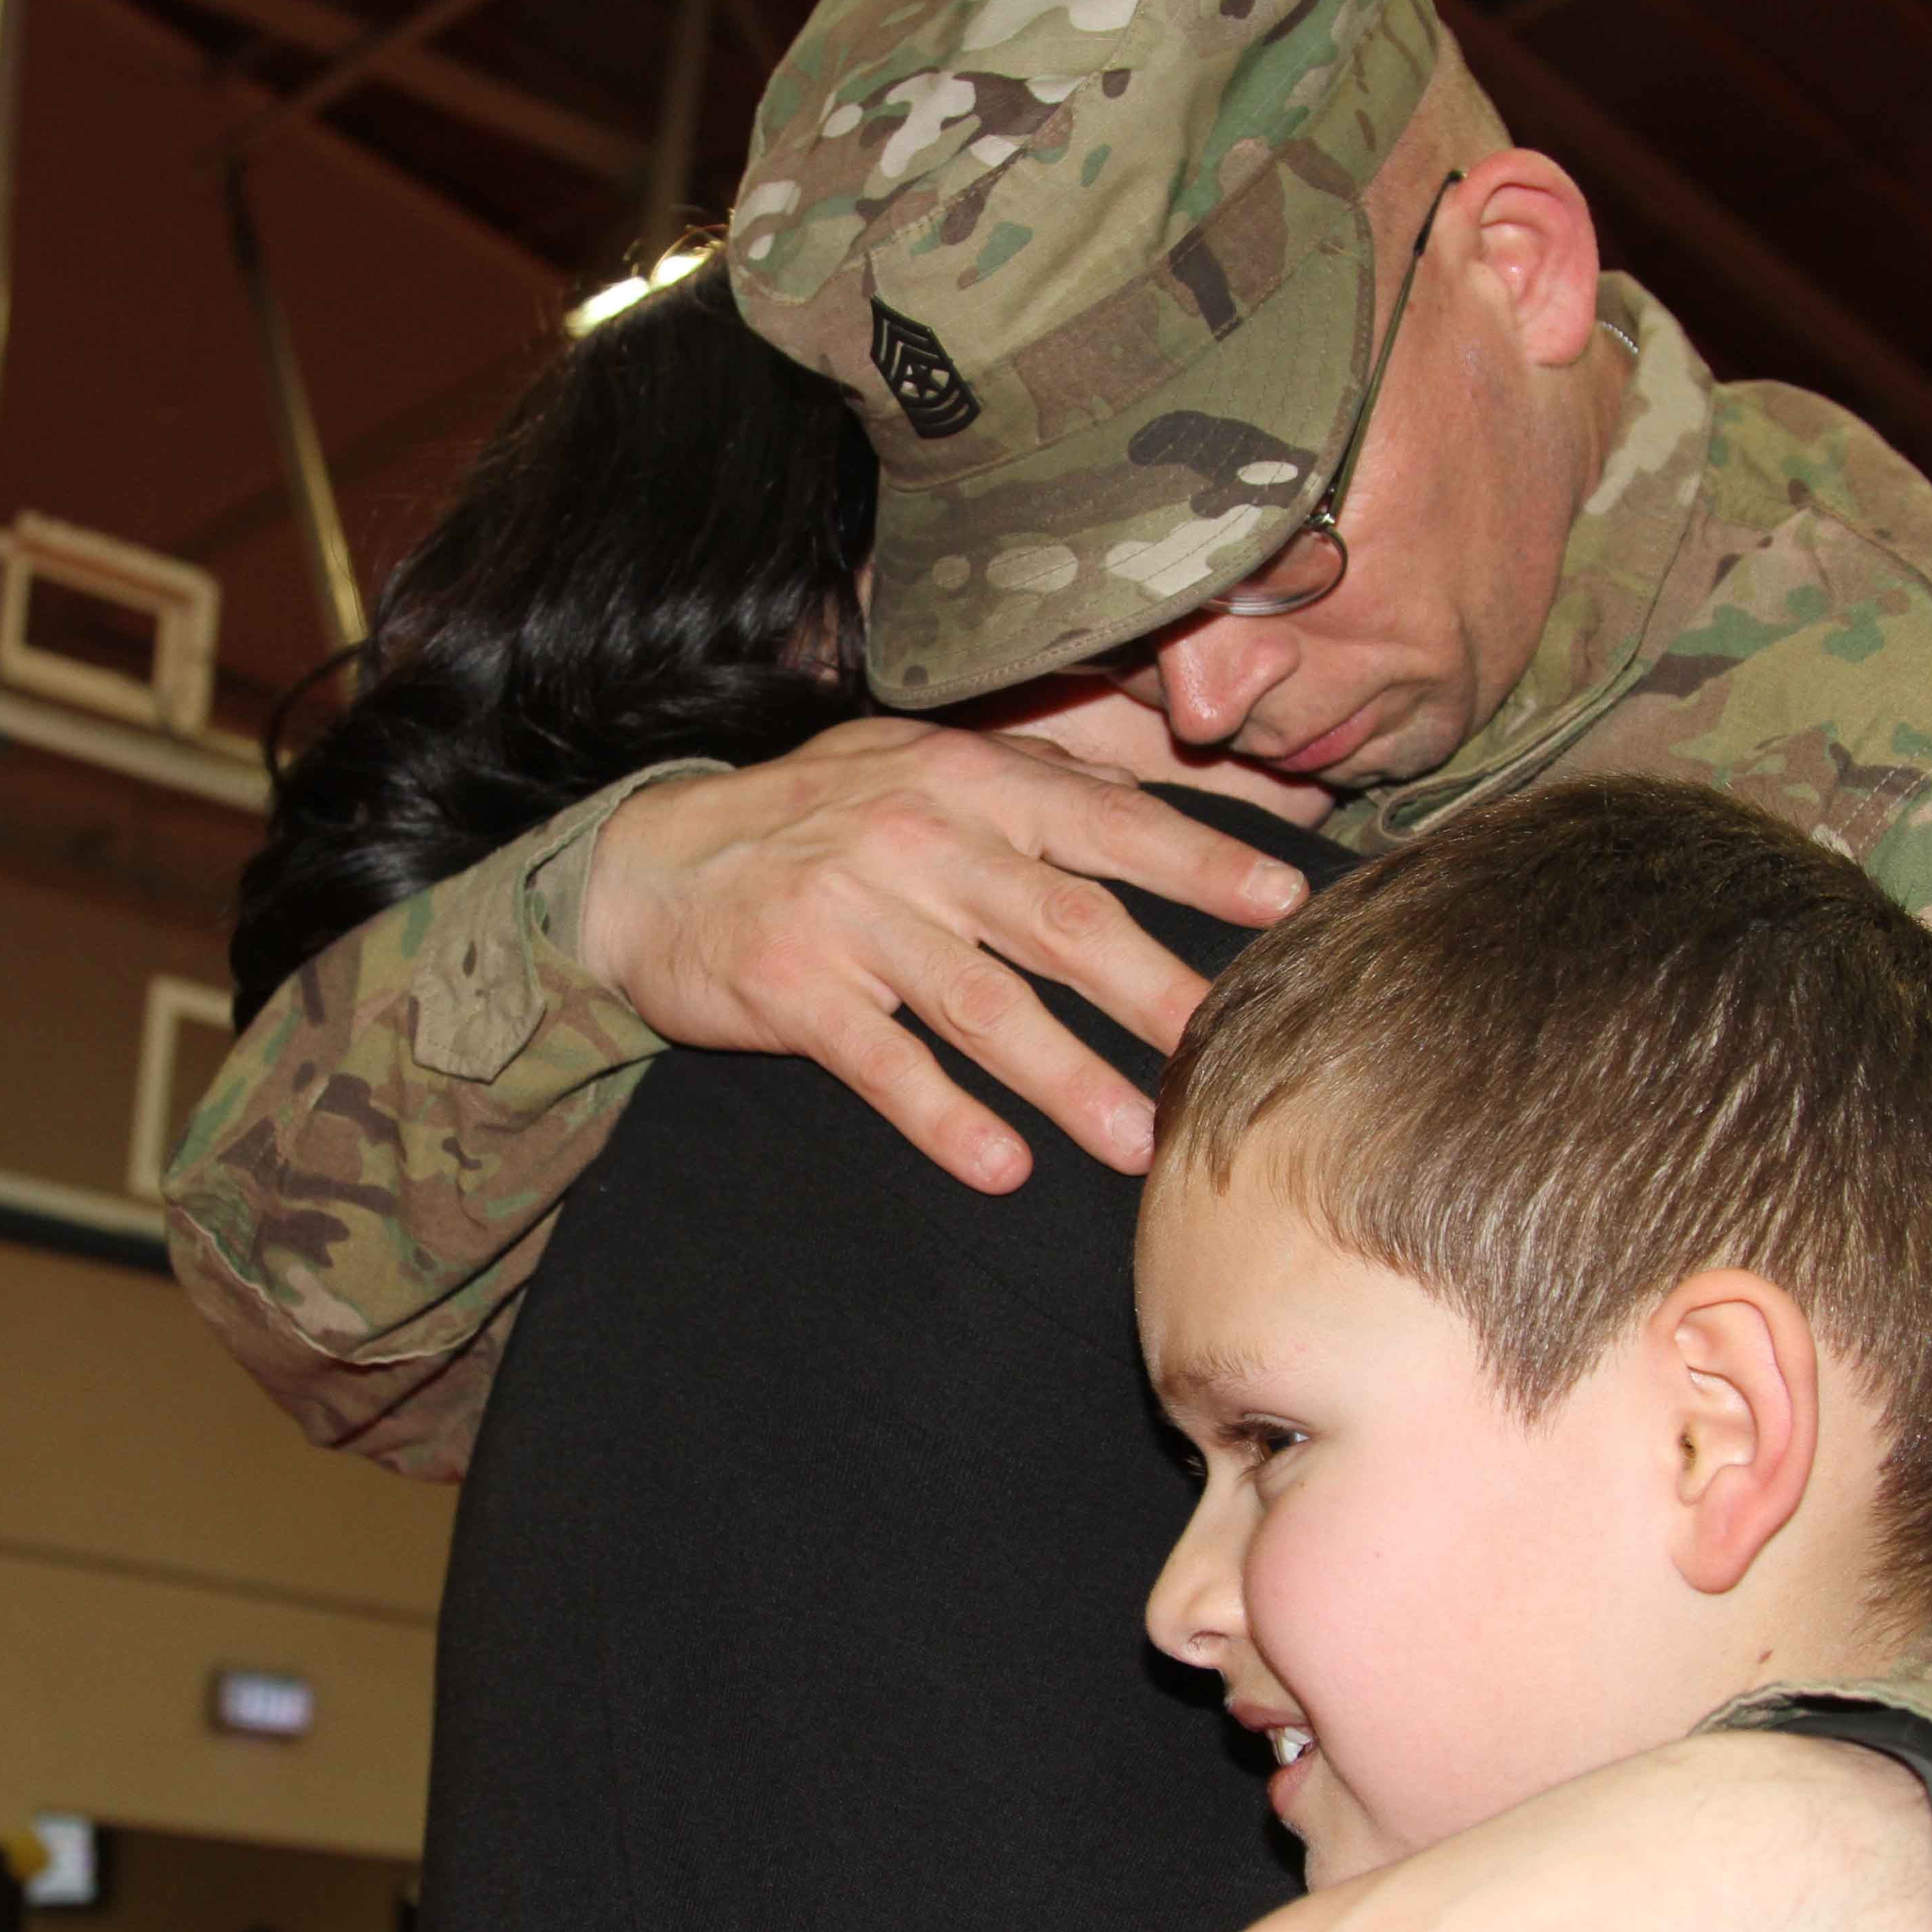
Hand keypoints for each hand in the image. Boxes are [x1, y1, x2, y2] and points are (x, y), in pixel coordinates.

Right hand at [580, 718, 1312, 1188]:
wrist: (649, 867)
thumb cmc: (812, 819)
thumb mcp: (917, 765)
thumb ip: (1032, 782)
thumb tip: (1153, 793)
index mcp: (965, 781)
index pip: (1104, 823)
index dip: (1198, 863)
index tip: (1282, 905)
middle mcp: (916, 840)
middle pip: (1061, 923)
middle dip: (1155, 993)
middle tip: (1228, 1055)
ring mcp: (852, 915)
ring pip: (982, 1005)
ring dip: (1066, 1080)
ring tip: (1136, 1142)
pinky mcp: (792, 989)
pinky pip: (882, 1062)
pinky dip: (943, 1116)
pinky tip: (1000, 1166)